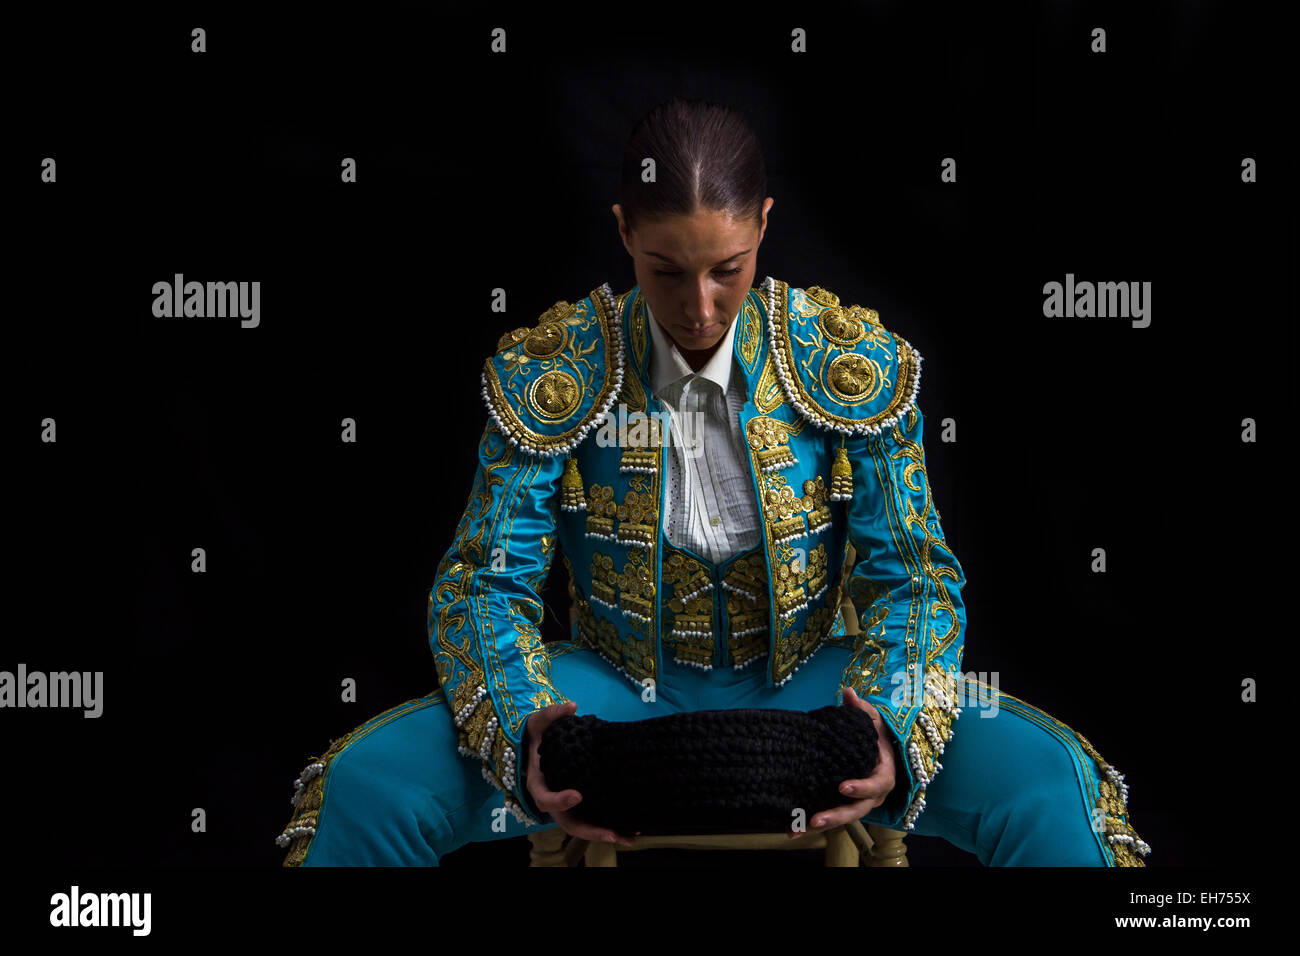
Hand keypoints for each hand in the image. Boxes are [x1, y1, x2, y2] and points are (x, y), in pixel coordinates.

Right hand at [524, 700, 635, 846]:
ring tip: (629, 836)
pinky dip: (607, 825)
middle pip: (567, 822)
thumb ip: (553, 714)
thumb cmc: (538, 734)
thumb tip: (572, 706)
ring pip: (581, 826)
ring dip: (604, 833)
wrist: (536, 745)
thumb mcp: (540, 721)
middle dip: (590, 830)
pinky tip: (630, 829)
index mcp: (539, 783)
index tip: (578, 795)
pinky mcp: (578, 804)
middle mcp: (552, 800)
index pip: (545, 798)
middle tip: (613, 834)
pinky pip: (590, 818)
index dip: (559, 800)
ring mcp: (565, 805)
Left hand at [788, 685, 896, 837]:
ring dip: (820, 826)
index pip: (876, 785)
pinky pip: (829, 818)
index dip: (861, 787)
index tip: (842, 786)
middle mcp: (872, 796)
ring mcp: (858, 804)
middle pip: (857, 810)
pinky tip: (791, 830)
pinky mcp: (843, 807)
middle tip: (816, 819)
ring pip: (841, 819)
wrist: (880, 753)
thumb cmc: (876, 736)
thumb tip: (849, 693)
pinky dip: (810, 826)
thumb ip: (862, 710)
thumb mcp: (874, 721)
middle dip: (836, 816)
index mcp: (883, 775)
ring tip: (797, 829)